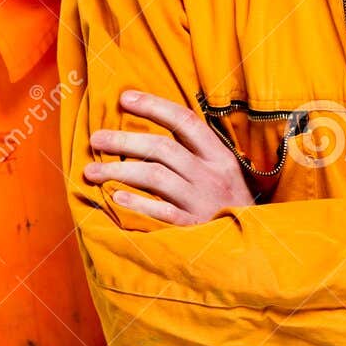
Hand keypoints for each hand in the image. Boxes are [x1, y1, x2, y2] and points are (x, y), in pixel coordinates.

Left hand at [84, 90, 253, 226]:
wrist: (255, 247)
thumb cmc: (230, 204)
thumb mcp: (224, 172)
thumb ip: (197, 152)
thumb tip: (155, 129)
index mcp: (219, 156)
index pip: (185, 121)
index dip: (154, 106)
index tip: (124, 98)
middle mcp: (211, 175)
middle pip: (162, 148)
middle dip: (124, 140)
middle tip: (95, 138)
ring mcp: (201, 202)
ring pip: (155, 177)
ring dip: (118, 171)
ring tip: (90, 171)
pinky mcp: (192, 229)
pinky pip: (161, 212)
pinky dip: (137, 203)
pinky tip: (114, 197)